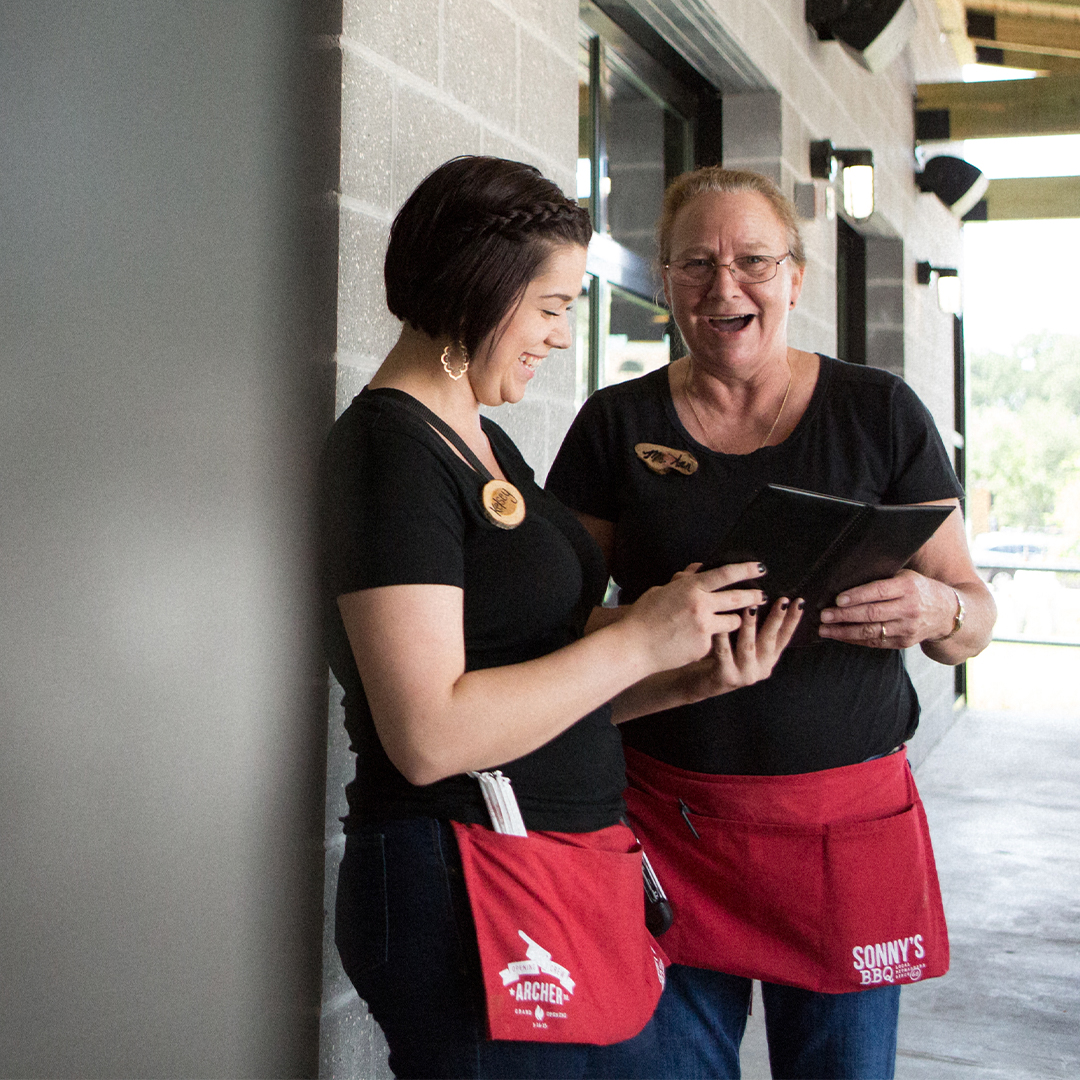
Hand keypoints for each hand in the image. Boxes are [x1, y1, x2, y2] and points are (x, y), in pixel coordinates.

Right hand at [622, 561, 766, 673]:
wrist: (635, 647)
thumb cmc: (643, 616)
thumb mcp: (661, 591)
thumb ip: (683, 580)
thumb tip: (699, 568)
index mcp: (690, 588)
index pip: (725, 574)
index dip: (745, 570)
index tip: (760, 568)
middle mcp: (701, 606)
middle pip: (738, 599)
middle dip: (754, 596)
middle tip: (763, 596)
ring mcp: (704, 628)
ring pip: (733, 622)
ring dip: (733, 622)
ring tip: (729, 623)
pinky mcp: (704, 647)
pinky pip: (715, 641)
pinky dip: (710, 640)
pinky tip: (695, 641)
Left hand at [680, 596, 804, 701]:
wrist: (701, 683)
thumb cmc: (723, 655)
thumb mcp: (744, 643)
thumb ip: (755, 627)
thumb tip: (761, 595)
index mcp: (768, 658)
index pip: (784, 637)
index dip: (793, 620)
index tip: (799, 601)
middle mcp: (761, 667)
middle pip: (770, 639)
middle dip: (777, 619)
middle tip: (782, 600)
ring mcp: (745, 674)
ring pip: (748, 646)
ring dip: (750, 625)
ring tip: (751, 607)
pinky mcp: (726, 677)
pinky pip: (723, 653)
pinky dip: (723, 637)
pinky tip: (721, 624)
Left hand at [817, 568, 957, 648]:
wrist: (949, 614)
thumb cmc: (920, 589)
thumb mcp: (906, 576)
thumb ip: (883, 578)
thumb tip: (847, 576)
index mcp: (908, 587)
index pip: (878, 592)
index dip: (857, 596)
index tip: (837, 599)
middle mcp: (908, 608)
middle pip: (871, 614)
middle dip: (844, 616)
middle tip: (824, 616)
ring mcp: (907, 628)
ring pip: (871, 632)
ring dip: (845, 632)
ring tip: (825, 629)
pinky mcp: (904, 642)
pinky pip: (875, 643)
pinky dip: (855, 640)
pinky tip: (840, 636)